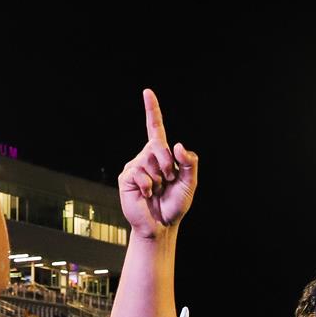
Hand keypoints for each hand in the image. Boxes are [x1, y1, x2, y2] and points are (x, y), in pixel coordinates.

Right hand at [118, 89, 198, 238]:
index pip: (155, 128)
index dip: (152, 109)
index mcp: (161, 155)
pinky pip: (140, 174)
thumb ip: (189, 162)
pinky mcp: (125, 177)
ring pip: (149, 161)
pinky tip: (147, 194)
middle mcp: (145, 156)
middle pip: (158, 146)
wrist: (161, 225)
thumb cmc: (175, 204)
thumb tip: (176, 145)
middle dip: (168, 164)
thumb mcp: (190, 183)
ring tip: (157, 190)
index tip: (147, 92)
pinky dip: (148, 186)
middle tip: (169, 181)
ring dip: (159, 178)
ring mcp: (134, 166)